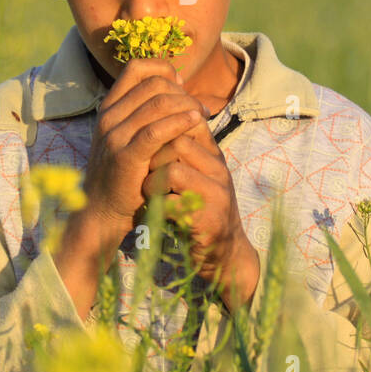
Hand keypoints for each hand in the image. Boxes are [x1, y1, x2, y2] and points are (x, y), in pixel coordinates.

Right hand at [78, 57, 209, 240]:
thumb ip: (147, 110)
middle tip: (201, 108)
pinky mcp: (126, 156)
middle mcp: (109, 117)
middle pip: (154, 84)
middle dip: (183, 92)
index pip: (136, 68)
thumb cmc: (125, 172)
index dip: (163, 69)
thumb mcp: (130, 135)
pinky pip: (157, 130)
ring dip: (187, 106)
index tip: (182, 86)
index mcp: (109, 107)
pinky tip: (196, 123)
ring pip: (159, 104)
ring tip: (203, 117)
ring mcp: (115, 136)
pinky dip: (180, 122)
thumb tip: (177, 80)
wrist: (103, 211)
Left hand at [144, 130, 259, 310]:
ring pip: (172, 170)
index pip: (190, 122)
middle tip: (145, 173)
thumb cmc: (201, 209)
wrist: (225, 252)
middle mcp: (219, 170)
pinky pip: (170, 203)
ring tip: (149, 194)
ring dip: (152, 182)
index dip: (164, 129)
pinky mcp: (207, 219)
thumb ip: (186, 152)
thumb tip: (158, 119)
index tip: (149, 146)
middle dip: (153, 156)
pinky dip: (155, 208)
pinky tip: (153, 214)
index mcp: (214, 156)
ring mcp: (216, 194)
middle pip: (177, 142)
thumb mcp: (199, 175)